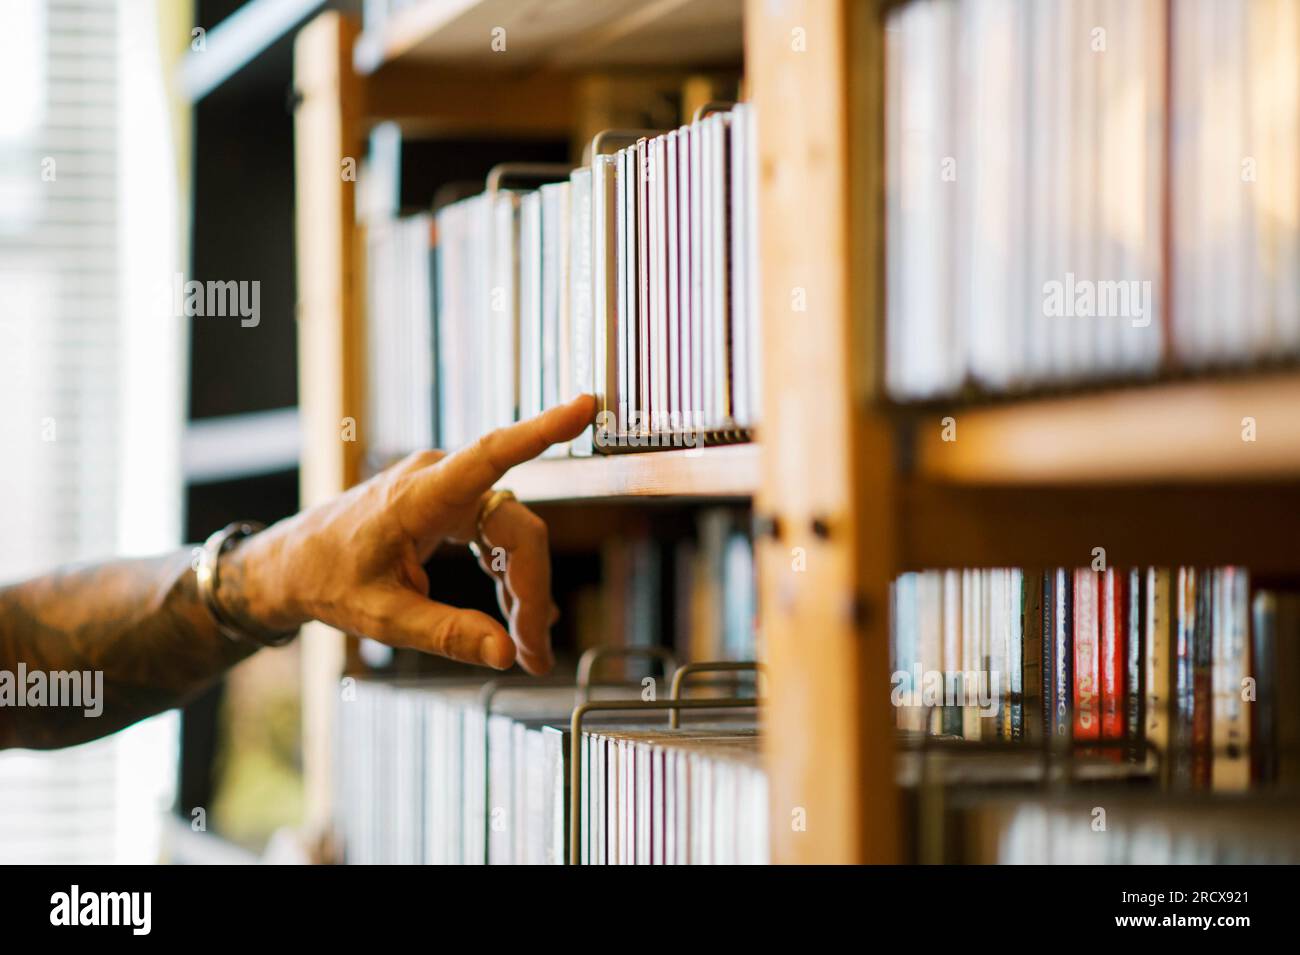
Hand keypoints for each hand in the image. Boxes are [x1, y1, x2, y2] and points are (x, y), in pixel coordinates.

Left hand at [229, 395, 595, 674]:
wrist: (293, 564)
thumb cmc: (327, 581)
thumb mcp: (382, 617)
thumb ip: (446, 634)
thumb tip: (505, 654)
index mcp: (418, 496)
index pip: (491, 455)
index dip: (542, 431)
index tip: (584, 406)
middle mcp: (439, 481)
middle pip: (517, 528)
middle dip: (533, 592)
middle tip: (535, 654)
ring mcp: (447, 490)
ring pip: (513, 534)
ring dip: (524, 590)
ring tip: (525, 647)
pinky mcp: (451, 504)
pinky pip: (498, 536)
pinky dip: (509, 577)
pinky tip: (513, 615)